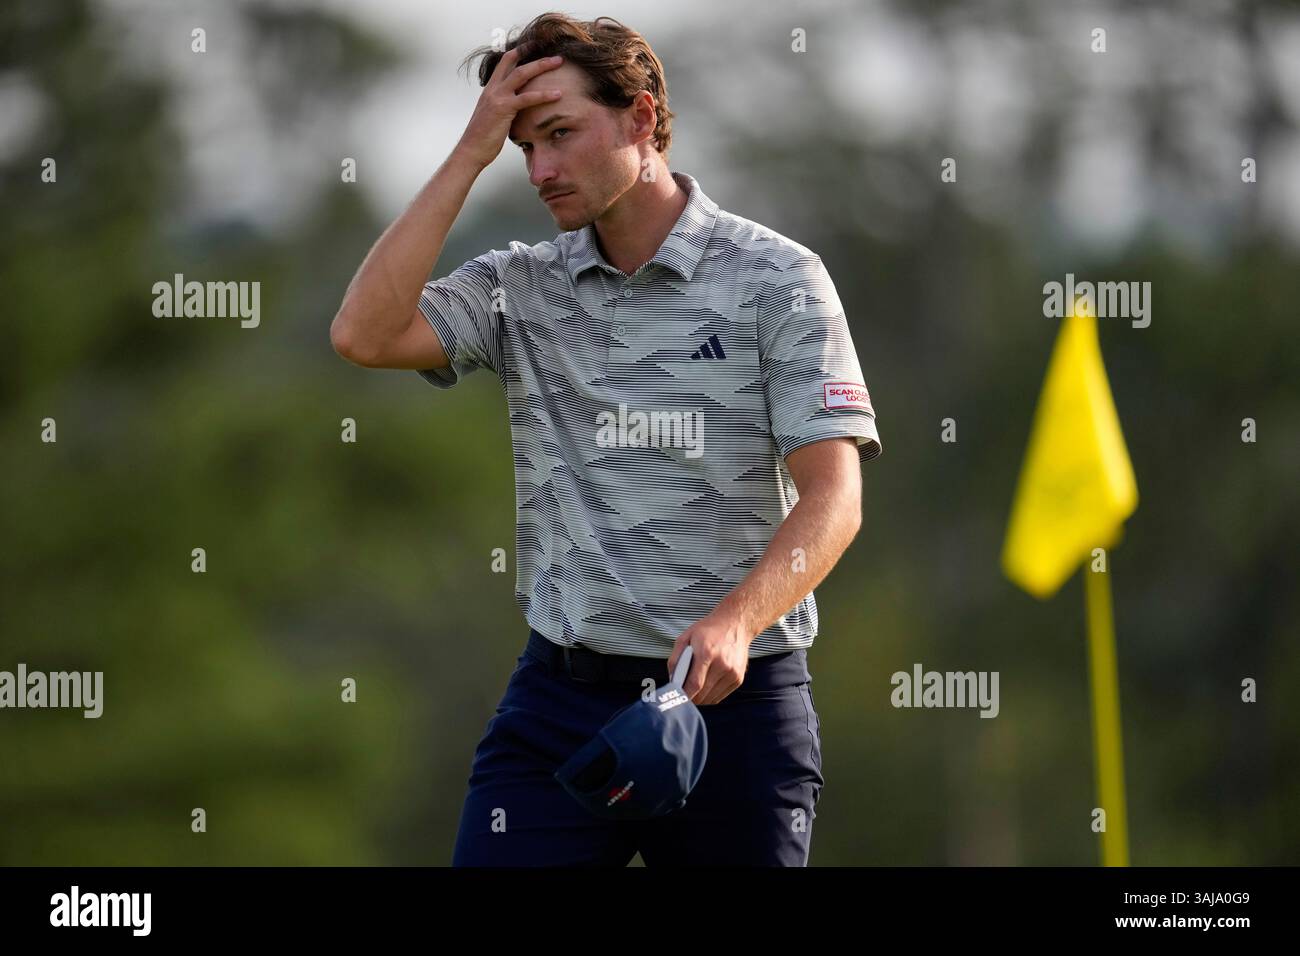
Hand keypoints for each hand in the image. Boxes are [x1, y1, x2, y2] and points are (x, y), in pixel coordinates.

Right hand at [455, 48, 565, 169]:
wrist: (471, 151)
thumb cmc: (483, 139)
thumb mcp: (493, 118)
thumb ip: (504, 108)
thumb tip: (518, 110)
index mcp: (490, 89)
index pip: (505, 63)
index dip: (520, 52)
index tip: (535, 47)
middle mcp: (493, 89)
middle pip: (515, 63)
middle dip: (535, 56)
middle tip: (555, 55)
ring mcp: (497, 97)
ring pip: (522, 74)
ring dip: (542, 66)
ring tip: (559, 63)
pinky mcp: (504, 108)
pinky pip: (527, 98)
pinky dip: (544, 95)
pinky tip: (558, 94)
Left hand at [667, 611, 753, 705]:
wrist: (735, 624)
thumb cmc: (709, 630)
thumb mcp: (686, 637)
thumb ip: (675, 659)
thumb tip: (672, 679)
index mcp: (707, 652)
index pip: (695, 684)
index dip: (684, 695)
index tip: (677, 699)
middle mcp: (722, 664)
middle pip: (703, 694)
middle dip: (690, 698)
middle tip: (683, 694)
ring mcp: (732, 672)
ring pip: (711, 698)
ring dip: (701, 698)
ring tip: (695, 687)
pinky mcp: (738, 678)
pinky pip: (720, 696)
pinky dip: (711, 695)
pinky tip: (707, 684)